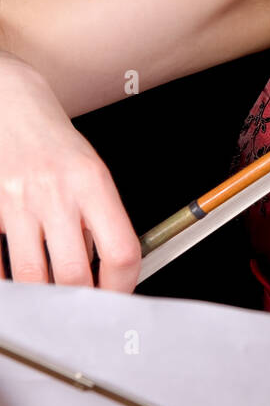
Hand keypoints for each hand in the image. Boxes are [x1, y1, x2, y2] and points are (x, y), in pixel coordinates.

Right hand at [0, 56, 140, 290]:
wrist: (6, 100)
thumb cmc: (51, 138)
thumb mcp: (90, 172)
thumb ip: (98, 219)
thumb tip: (105, 272)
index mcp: (91, 181)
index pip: (121, 252)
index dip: (122, 286)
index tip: (117, 296)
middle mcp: (54, 191)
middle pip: (74, 274)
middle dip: (80, 300)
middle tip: (82, 305)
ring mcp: (15, 200)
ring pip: (30, 275)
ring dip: (43, 295)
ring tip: (50, 294)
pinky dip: (8, 279)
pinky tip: (17, 277)